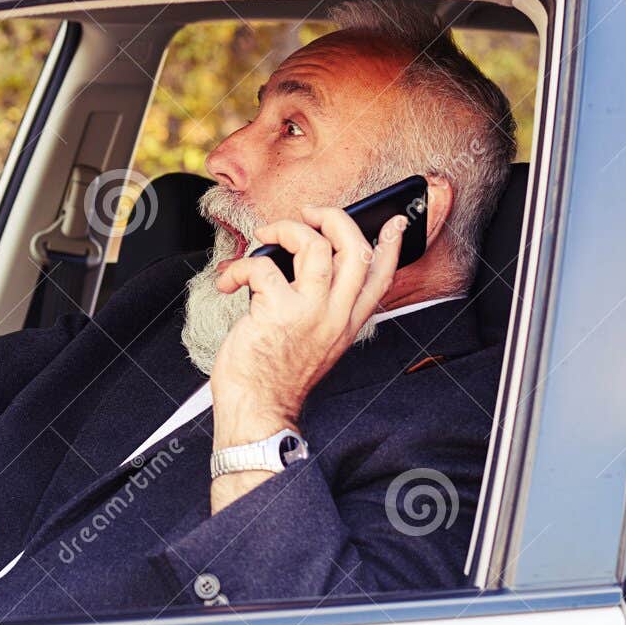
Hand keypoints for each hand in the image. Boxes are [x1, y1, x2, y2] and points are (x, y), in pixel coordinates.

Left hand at [210, 206, 406, 437]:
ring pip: (314, 246)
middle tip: (307, 215)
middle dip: (332, 218)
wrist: (257, 409)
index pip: (381, 277)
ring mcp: (310, 311)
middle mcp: (336, 314)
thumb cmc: (274, 377)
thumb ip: (320, 309)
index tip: (395, 222)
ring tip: (266, 236)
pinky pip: (263, 266)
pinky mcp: (278, 311)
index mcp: (347, 322)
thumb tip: (301, 268)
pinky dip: (242, 267)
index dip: (392, 245)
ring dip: (286, 230)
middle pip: (353, 248)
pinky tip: (230, 282)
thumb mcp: (314, 343)